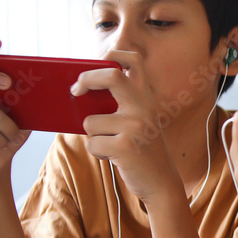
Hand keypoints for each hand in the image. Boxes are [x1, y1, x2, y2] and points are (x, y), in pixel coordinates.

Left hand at [71, 50, 177, 200]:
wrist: (161, 182)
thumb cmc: (142, 150)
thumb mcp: (138, 121)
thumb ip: (119, 104)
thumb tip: (81, 92)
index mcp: (146, 97)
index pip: (134, 60)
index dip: (113, 55)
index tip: (95, 66)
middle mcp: (144, 107)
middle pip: (111, 75)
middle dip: (86, 79)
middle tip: (75, 91)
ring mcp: (136, 126)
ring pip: (90, 121)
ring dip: (93, 136)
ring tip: (111, 145)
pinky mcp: (125, 146)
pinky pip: (92, 143)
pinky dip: (97, 152)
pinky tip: (114, 157)